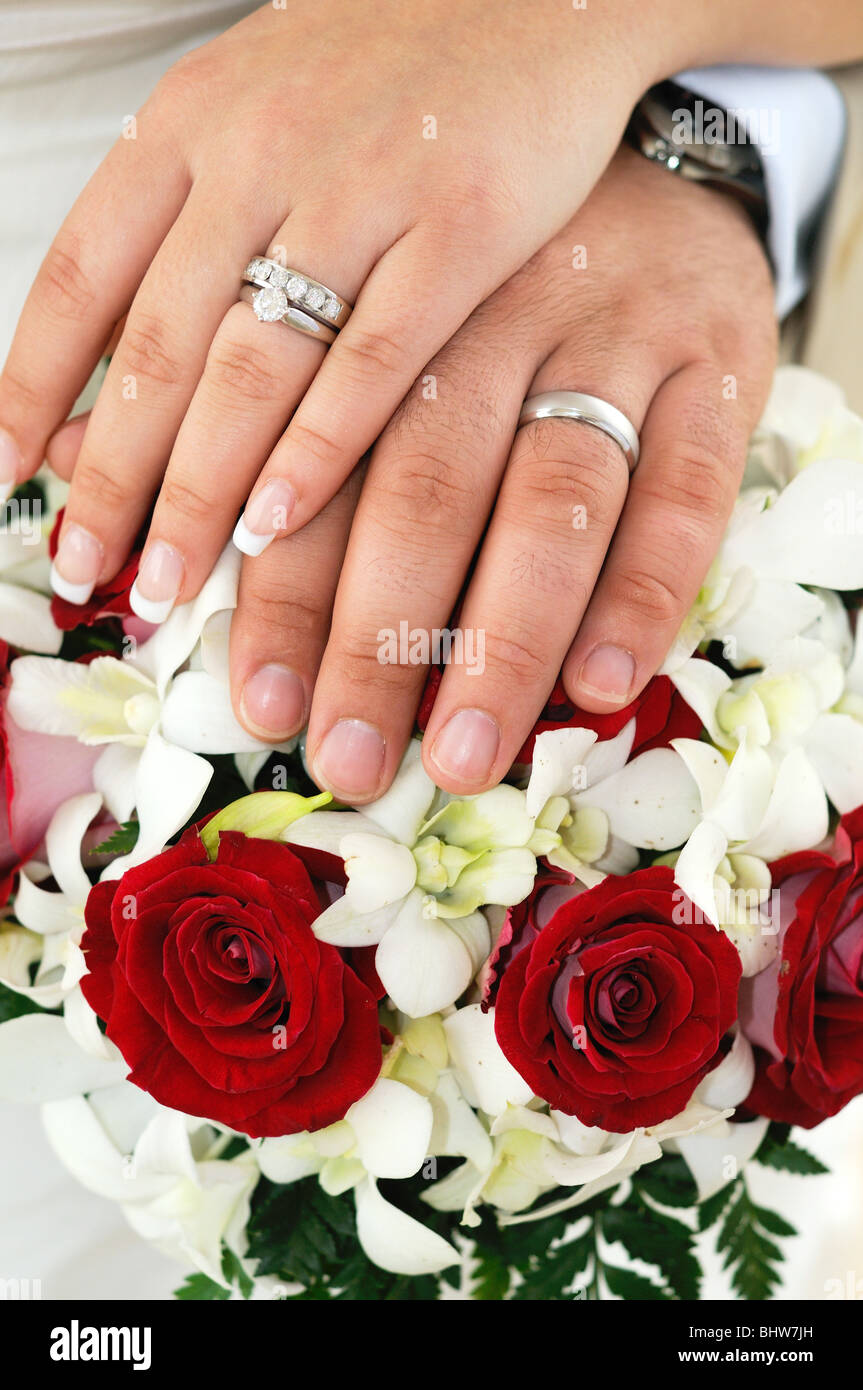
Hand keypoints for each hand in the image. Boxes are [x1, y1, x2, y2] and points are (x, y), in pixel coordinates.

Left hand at [2, 0, 694, 610]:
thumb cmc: (380, 70)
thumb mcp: (249, 110)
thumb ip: (182, 227)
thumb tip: (115, 365)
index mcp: (189, 125)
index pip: (81, 274)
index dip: (33, 384)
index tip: (8, 470)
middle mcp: (257, 156)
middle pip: (158, 346)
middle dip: (110, 473)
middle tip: (85, 567)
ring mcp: (361, 191)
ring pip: (253, 366)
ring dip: (198, 488)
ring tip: (166, 579)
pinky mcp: (463, 224)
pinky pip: (374, 358)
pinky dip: (318, 448)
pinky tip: (275, 523)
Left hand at [224, 146, 775, 800]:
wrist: (662, 170)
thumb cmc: (495, 282)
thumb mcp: (391, 319)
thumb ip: (307, 428)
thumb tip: (173, 540)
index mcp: (391, 313)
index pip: (320, 470)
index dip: (284, 598)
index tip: (261, 710)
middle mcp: (493, 318)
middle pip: (424, 492)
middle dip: (378, 643)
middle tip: (352, 763)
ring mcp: (612, 339)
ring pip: (551, 499)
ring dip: (504, 638)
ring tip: (463, 755)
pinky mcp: (716, 365)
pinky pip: (684, 489)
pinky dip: (645, 591)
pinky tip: (601, 683)